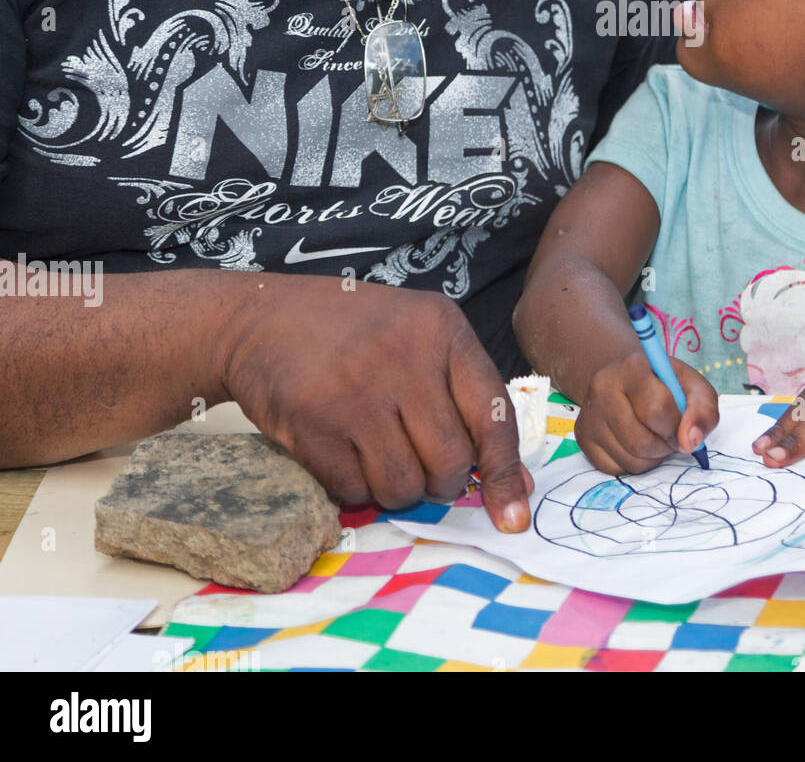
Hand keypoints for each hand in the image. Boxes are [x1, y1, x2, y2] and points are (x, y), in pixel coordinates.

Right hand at [217, 275, 532, 528]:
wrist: (261, 318)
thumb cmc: (355, 332)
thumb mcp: (420, 336)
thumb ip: (467, 397)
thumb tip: (512, 481)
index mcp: (443, 330)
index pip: (493, 416)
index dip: (504, 474)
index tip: (513, 516)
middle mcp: (405, 357)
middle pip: (450, 462)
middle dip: (441, 483)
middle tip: (422, 468)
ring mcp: (357, 391)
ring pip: (403, 486)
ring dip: (396, 491)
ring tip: (380, 456)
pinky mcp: (313, 423)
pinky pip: (355, 491)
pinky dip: (355, 489)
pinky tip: (344, 454)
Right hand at [575, 349, 718, 474]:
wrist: (626, 379)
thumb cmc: (664, 384)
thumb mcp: (692, 385)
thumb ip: (703, 409)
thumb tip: (691, 442)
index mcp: (632, 367)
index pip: (657, 409)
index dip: (678, 428)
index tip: (685, 429)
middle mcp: (603, 388)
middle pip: (641, 441)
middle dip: (665, 446)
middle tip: (671, 437)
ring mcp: (589, 415)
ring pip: (630, 460)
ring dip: (653, 458)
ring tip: (655, 437)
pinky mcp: (583, 438)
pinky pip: (616, 469)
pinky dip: (634, 464)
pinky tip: (636, 444)